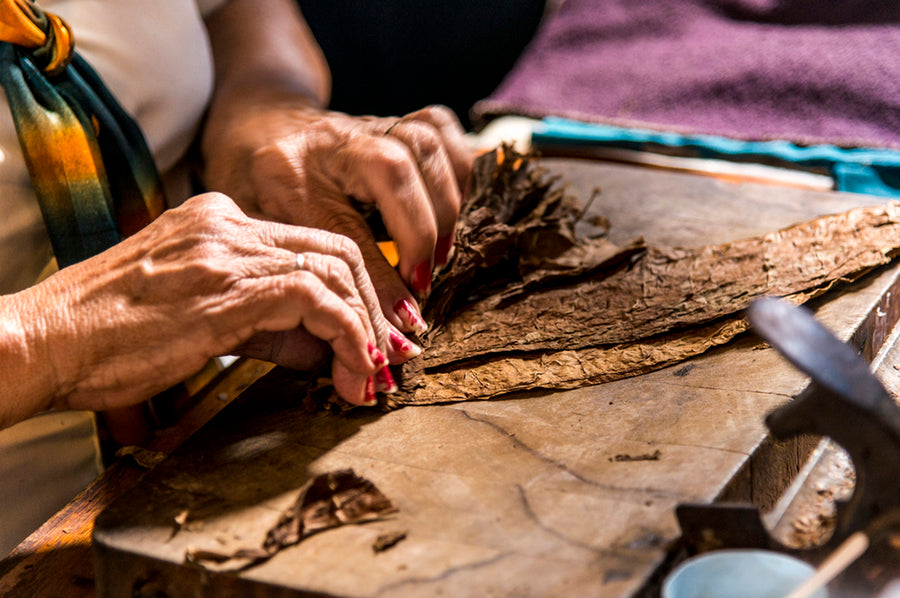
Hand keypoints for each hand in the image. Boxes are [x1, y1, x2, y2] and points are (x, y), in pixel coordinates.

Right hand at [1, 193, 396, 425]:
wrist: (42, 340)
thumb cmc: (107, 336)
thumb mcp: (196, 316)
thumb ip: (262, 323)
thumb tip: (319, 347)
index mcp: (217, 220)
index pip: (312, 244)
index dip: (354, 292)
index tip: (374, 336)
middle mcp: (226, 223)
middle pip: (337, 250)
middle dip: (375, 307)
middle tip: (391, 356)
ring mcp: (226, 249)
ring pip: (335, 270)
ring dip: (366, 329)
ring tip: (374, 375)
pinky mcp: (225, 287)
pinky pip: (314, 299)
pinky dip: (346, 334)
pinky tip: (352, 369)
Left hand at [202, 101, 472, 333]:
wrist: (255, 128)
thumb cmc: (249, 200)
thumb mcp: (254, 244)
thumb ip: (298, 295)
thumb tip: (353, 363)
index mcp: (282, 175)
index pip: (342, 231)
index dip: (381, 282)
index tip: (403, 326)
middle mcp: (325, 142)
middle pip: (389, 169)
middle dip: (418, 231)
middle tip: (423, 282)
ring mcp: (359, 124)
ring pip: (420, 140)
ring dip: (443, 202)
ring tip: (439, 252)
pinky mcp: (387, 119)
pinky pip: (437, 124)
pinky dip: (456, 166)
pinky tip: (451, 205)